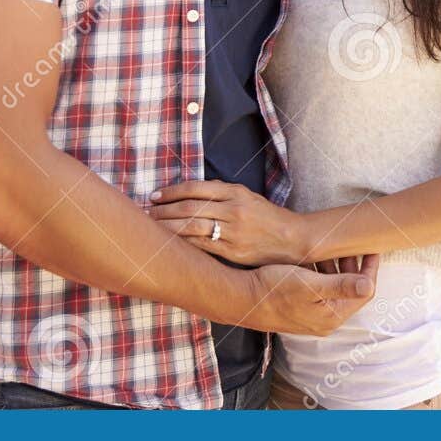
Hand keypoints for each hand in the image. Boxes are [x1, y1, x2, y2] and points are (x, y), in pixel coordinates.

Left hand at [147, 179, 306, 265]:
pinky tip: (170, 243)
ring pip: (191, 227)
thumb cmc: (269, 217)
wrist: (293, 239)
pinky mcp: (232, 252)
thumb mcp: (248, 196)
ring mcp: (232, 232)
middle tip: (147, 212)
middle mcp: (233, 210)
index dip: (171, 191)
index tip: (155, 195)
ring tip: (153, 227)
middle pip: (189, 207)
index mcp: (236, 193)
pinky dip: (183, 243)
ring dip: (168, 227)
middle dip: (164, 209)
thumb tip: (192, 192)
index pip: (195, 189)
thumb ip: (223, 193)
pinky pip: (202, 246)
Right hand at [223, 257, 377, 335]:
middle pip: (350, 288)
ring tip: (331, 247)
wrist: (241, 298)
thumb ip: (342, 285)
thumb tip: (371, 286)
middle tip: (349, 243)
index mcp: (333, 315)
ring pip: (334, 287)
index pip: (365, 290)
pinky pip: (320, 290)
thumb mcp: (311, 284)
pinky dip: (321, 274)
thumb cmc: (274, 289)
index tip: (371, 246)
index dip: (370, 266)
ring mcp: (312, 316)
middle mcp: (325, 320)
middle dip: (352, 264)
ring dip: (336, 267)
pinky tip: (313, 258)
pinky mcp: (300, 310)